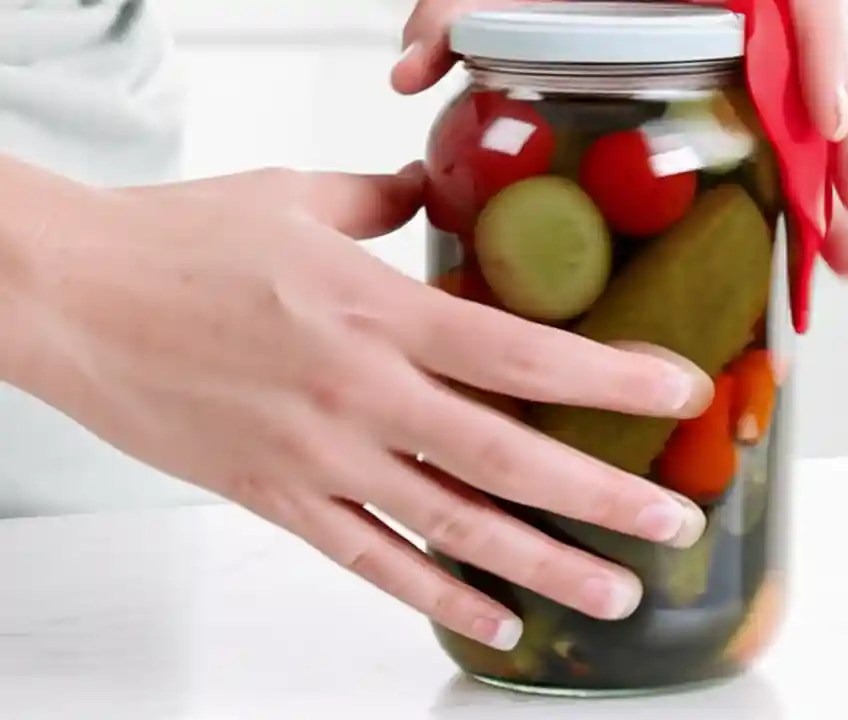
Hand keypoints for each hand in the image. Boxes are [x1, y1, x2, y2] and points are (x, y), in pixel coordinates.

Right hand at [6, 159, 711, 650]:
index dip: (612, 380)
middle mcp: (362, 392)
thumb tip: (427, 189)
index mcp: (378, 310)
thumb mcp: (295, 196)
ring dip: (542, 567)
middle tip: (672, 524)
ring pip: (452, 528)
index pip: (524, 354)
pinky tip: (494, 621)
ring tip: (611, 595)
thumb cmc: (175, 242)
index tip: (677, 392)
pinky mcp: (276, 497)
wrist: (65, 296)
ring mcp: (320, 455)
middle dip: (604, 495)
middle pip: (509, 456)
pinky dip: (438, 598)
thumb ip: (380, 201)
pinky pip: (371, 563)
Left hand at [391, 0, 847, 279]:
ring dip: (843, 185)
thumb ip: (461, 6)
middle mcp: (755, 4)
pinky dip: (810, 180)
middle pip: (829, 73)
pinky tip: (817, 234)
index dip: (820, 58)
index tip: (820, 125)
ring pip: (826, 108)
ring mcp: (761, 40)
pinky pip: (796, 125)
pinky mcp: (751, 75)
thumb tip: (412, 72)